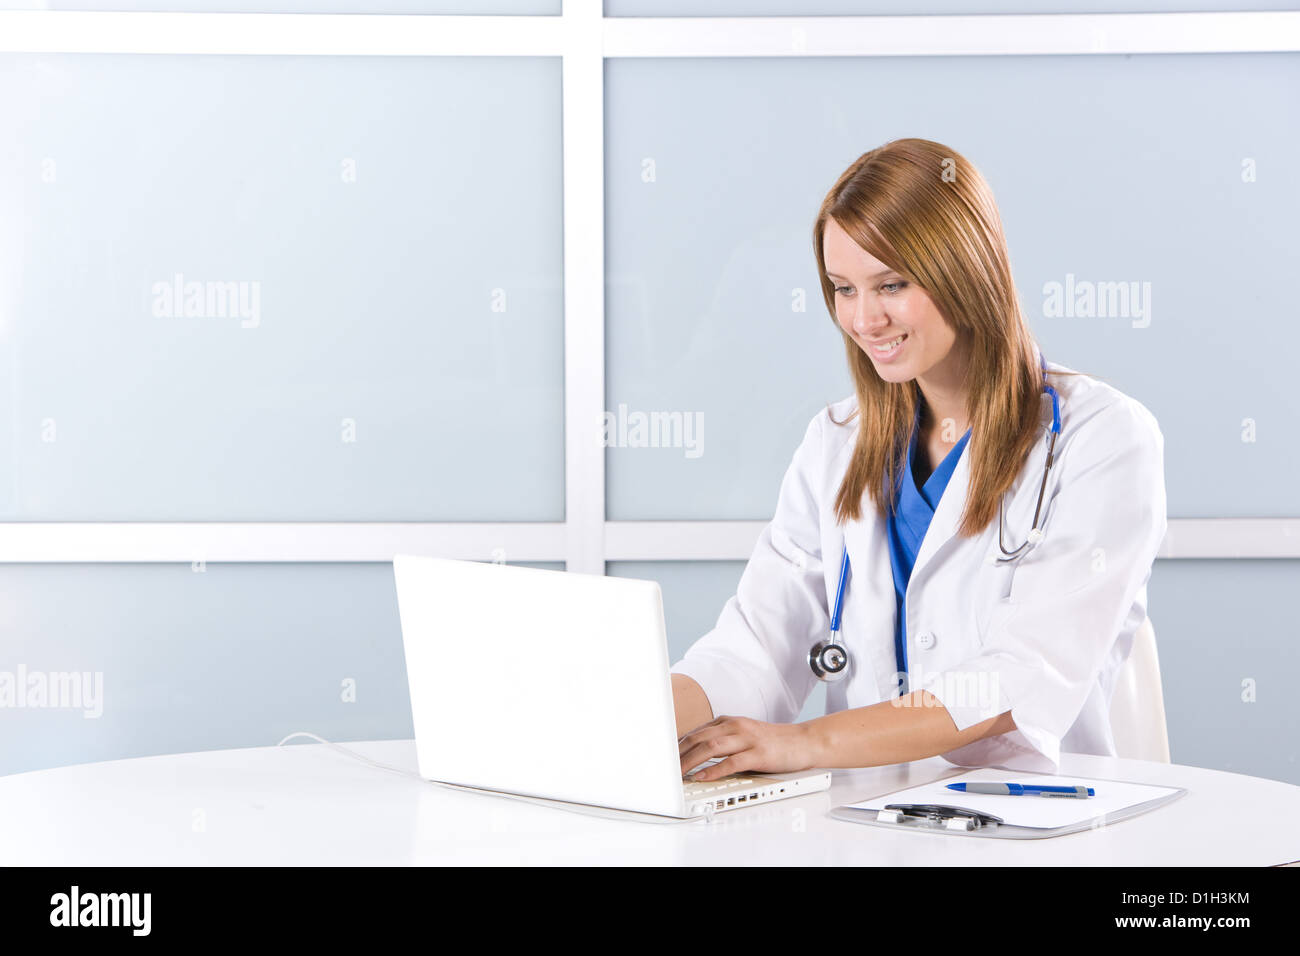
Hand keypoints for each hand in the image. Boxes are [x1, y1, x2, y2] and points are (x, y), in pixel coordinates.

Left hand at [678, 715, 820, 780]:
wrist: (804, 742)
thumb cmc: (773, 742)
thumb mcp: (743, 735)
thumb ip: (722, 740)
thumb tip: (695, 754)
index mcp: (729, 722)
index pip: (696, 732)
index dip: (677, 745)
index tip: (663, 758)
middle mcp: (736, 727)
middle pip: (699, 737)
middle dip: (678, 753)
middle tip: (664, 767)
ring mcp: (747, 739)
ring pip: (711, 747)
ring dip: (690, 761)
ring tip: (677, 774)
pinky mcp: (758, 754)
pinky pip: (731, 762)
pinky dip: (713, 771)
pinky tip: (702, 778)